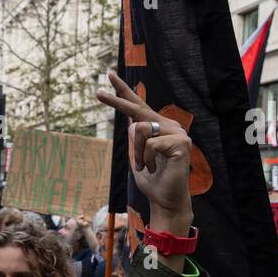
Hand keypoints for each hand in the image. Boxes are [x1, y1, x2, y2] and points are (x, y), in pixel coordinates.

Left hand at [96, 71, 192, 228]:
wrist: (165, 200)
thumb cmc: (152, 181)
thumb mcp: (137, 157)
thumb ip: (135, 139)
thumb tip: (131, 123)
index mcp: (157, 128)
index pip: (138, 106)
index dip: (124, 91)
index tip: (110, 76)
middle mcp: (168, 125)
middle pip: (138, 107)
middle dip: (116, 100)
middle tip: (97, 93)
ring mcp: (177, 132)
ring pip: (140, 129)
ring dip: (137, 152)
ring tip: (146, 167)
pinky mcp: (181, 142)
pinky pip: (149, 143)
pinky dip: (145, 159)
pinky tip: (154, 168)